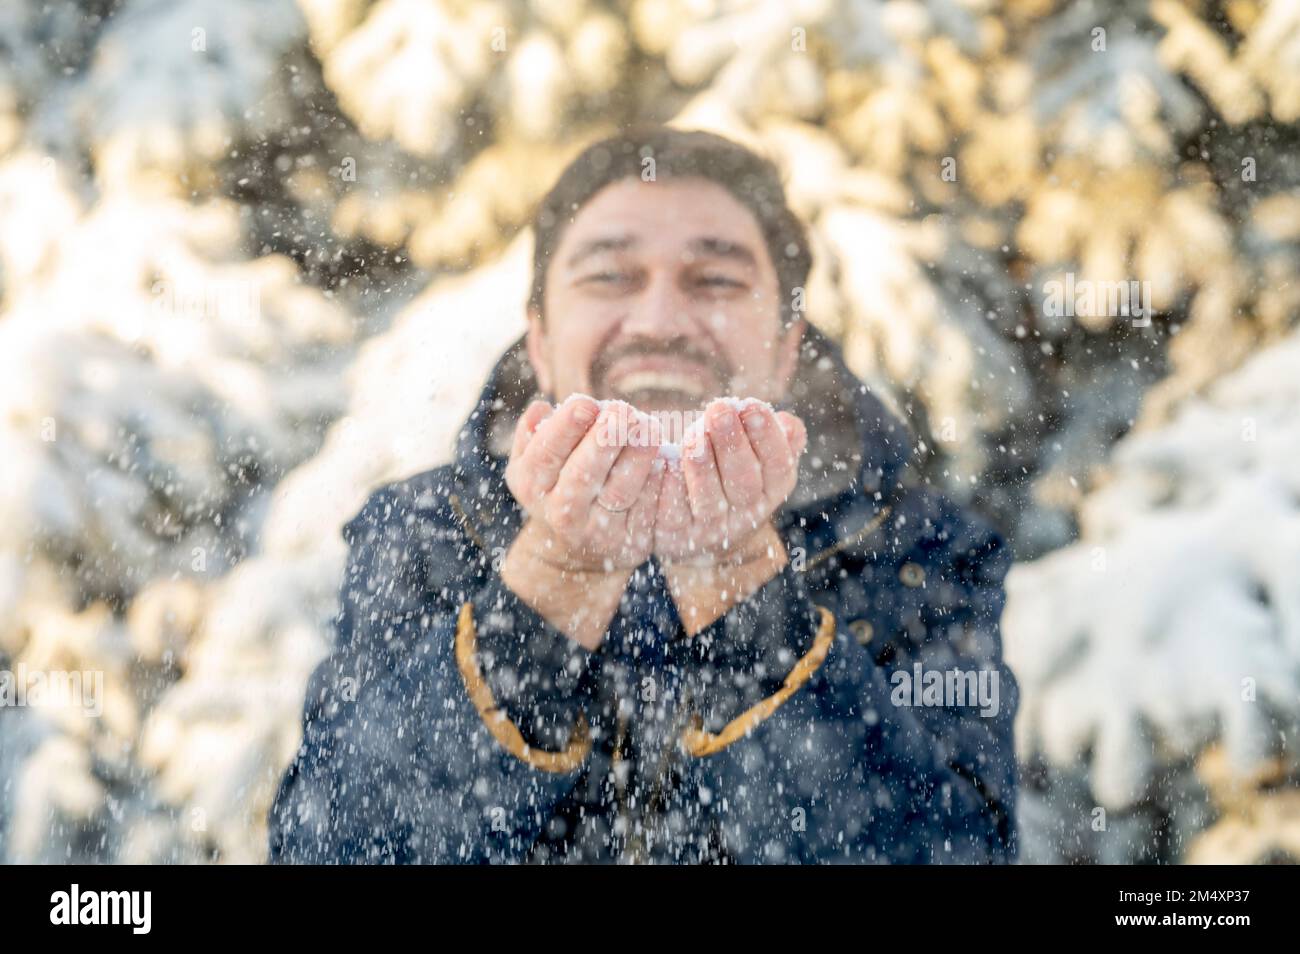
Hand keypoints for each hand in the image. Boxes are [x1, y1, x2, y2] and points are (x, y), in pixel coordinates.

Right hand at [501, 397, 664, 648]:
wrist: (579, 546)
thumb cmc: (559, 483)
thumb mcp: (535, 463)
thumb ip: (532, 434)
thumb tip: (541, 409)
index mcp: (532, 485)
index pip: (545, 455)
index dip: (564, 429)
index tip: (587, 403)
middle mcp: (560, 512)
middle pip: (582, 476)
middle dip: (603, 441)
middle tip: (623, 411)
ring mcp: (597, 531)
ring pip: (619, 492)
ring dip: (637, 457)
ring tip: (650, 426)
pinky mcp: (630, 542)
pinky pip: (647, 510)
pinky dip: (658, 483)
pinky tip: (667, 459)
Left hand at [653, 399, 806, 565]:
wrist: (699, 529)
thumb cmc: (730, 475)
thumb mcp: (759, 459)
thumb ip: (777, 439)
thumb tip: (788, 423)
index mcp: (771, 490)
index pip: (778, 466)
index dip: (767, 437)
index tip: (752, 405)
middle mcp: (745, 516)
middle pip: (744, 484)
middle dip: (732, 444)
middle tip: (720, 410)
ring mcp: (709, 529)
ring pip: (708, 500)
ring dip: (702, 467)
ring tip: (695, 435)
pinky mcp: (674, 535)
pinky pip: (671, 511)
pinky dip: (668, 484)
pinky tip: (664, 459)